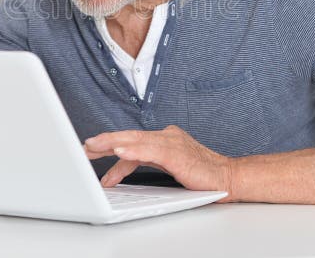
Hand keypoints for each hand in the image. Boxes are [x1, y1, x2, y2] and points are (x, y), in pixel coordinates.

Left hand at [84, 125, 235, 202]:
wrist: (228, 178)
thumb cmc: (202, 174)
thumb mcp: (169, 166)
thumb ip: (148, 161)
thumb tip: (121, 166)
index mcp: (164, 139)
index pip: (132, 141)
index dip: (111, 146)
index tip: (93, 151)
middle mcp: (166, 137)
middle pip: (130, 136)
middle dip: (105, 141)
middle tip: (85, 146)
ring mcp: (172, 143)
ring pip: (136, 140)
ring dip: (113, 143)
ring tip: (94, 147)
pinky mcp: (177, 154)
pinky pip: (151, 151)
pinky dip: (133, 150)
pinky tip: (120, 152)